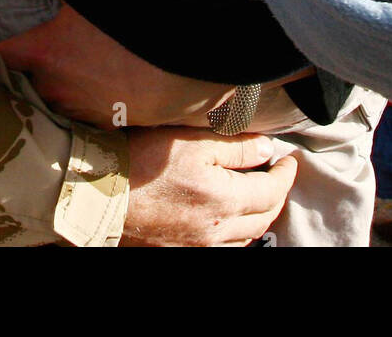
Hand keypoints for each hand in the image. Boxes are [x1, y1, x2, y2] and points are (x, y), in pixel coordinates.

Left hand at [0, 0, 232, 127]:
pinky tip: (91, 86)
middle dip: (17, 73)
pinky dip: (78, 103)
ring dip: (48, 90)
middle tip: (23, 55)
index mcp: (41, 56)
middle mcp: (52, 91)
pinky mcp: (104, 126)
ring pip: (48, 103)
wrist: (184, 65)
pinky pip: (78, 115)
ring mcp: (78, 112)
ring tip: (61, 70)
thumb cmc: (133, 23)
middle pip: (18, 86)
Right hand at [122, 129, 297, 246]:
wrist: (101, 194)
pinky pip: (224, 249)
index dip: (286, 175)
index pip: (271, 191)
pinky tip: (231, 222)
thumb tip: (267, 150)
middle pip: (263, 218)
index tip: (290, 160)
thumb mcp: (191, 141)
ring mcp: (199, 246)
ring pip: (246, 239)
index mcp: (224, 201)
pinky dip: (238, 236)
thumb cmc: (143, 161)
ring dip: (260, 218)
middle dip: (278, 196)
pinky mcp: (181, 251)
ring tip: (260, 197)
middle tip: (279, 176)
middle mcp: (217, 231)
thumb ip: (234, 146)